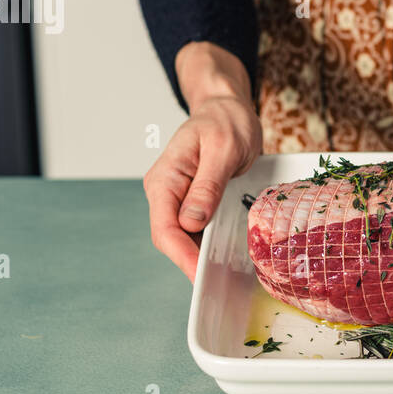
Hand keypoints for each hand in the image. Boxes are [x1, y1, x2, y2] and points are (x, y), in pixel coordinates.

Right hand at [144, 43, 262, 280]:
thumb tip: (191, 221)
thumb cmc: (226, 122)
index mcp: (165, 178)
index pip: (165, 228)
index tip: (202, 276)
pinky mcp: (191, 200)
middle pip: (170, 238)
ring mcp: (176, 197)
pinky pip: (195, 228)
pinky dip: (207, 243)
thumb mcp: (223, 150)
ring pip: (182, 237)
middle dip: (191, 262)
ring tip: (225, 275)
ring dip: (199, 256)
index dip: (182, 256)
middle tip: (220, 285)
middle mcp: (165, 190)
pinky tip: (225, 255)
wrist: (227, 108)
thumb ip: (208, 185)